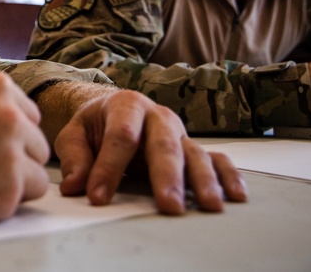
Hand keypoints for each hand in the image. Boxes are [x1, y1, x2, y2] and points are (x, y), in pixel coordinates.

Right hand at [0, 70, 51, 224]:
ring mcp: (10, 154)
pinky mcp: (5, 192)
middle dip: (13, 161)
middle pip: (37, 147)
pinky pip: (18, 204)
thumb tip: (12, 127)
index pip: (30, 118)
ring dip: (10, 185)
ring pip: (35, 178)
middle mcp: (10, 116)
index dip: (7, 137)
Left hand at [51, 87, 247, 212]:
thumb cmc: (95, 126)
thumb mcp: (74, 134)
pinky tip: (236, 195)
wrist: (115, 111)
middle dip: (166, 176)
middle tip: (168, 205)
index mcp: (126, 104)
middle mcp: (158, 116)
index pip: (120, 137)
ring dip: (203, 180)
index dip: (108, 168)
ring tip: (209, 206)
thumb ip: (74, 157)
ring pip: (194, 154)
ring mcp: (179, 132)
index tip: (97, 197)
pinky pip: (216, 159)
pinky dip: (228, 176)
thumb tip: (74, 186)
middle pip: (164, 145)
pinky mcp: (193, 148)